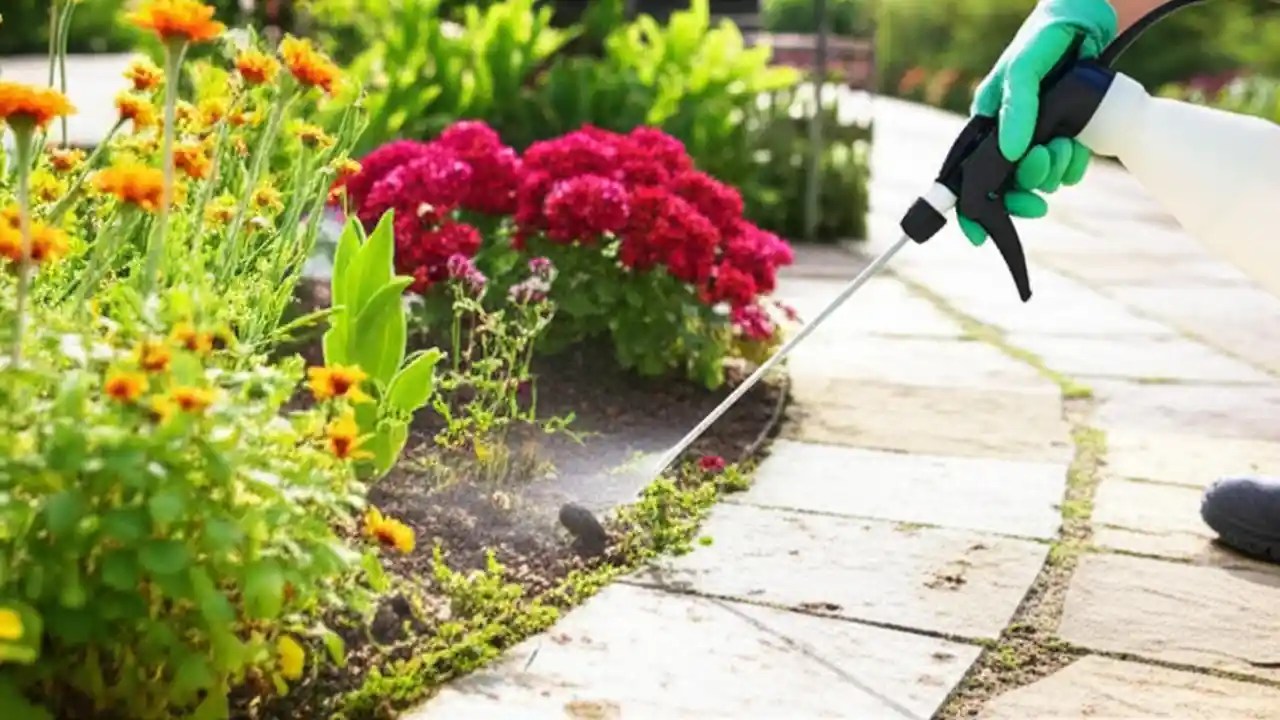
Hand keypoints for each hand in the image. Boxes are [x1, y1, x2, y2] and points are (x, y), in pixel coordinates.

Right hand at [959, 0, 1117, 245]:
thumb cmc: (1043, 41)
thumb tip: (1011, 154)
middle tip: (1044, 176)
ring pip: (1038, 180)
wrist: (1085, 22)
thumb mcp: (1023, 72)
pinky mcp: (1063, 138)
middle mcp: (1007, 136)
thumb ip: (1017, 111)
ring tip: (1067, 148)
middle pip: (1007, 186)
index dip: (970, 208)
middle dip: (1027, 186)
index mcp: (986, 124)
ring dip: (1054, 173)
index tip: (978, 236)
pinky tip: (1078, 151)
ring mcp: (1035, 139)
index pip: (968, 175)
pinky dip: (1072, 168)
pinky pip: (1064, 171)